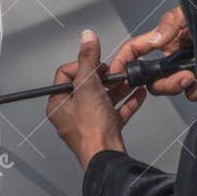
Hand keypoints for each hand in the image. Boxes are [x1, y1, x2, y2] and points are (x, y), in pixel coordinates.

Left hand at [46, 30, 142, 170]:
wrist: (107, 157)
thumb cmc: (91, 130)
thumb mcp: (88, 86)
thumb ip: (88, 60)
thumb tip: (87, 38)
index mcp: (58, 104)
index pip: (66, 74)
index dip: (82, 66)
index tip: (96, 65)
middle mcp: (70, 114)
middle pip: (87, 85)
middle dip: (105, 77)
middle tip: (115, 72)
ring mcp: (88, 123)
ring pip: (103, 98)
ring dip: (118, 88)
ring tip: (130, 79)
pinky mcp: (104, 131)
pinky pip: (116, 111)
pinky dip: (126, 102)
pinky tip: (138, 94)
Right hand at [110, 6, 196, 101]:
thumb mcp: (188, 13)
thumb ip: (169, 24)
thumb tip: (156, 39)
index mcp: (164, 39)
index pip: (136, 49)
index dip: (123, 61)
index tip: (117, 74)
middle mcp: (173, 55)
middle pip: (153, 78)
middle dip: (164, 83)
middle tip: (182, 77)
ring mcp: (186, 68)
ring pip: (171, 87)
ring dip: (179, 86)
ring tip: (193, 78)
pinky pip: (192, 92)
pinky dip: (195, 91)